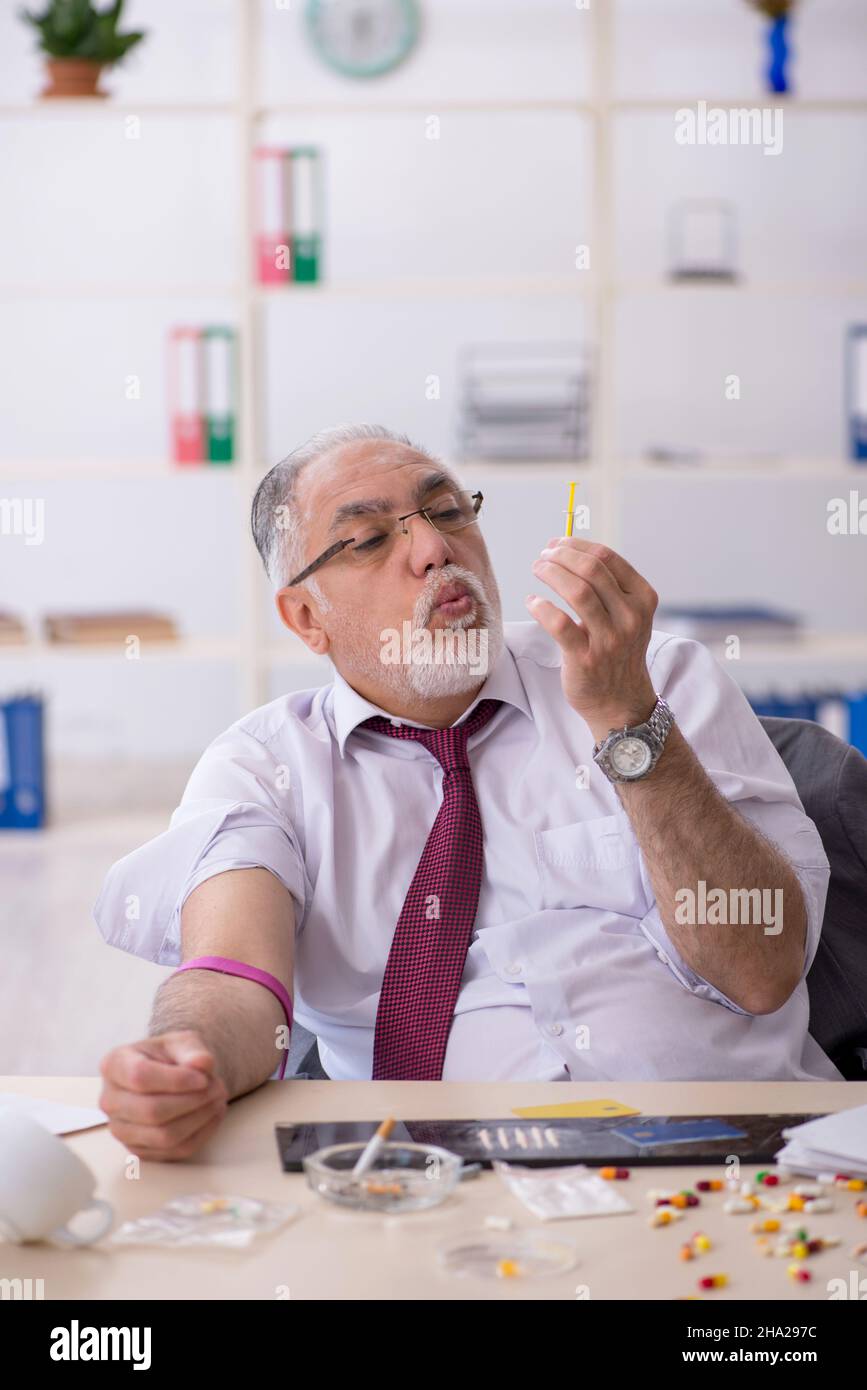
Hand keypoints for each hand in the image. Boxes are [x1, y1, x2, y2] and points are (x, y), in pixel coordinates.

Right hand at [99, 1031, 228, 1161]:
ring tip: (218, 1100)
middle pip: (151, 1111)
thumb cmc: (170, 1056)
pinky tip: (213, 1115)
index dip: (176, 1080)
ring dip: (199, 1119)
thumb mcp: (182, 1042)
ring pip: (163, 1136)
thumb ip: (192, 1050)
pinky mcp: (138, 1150)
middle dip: (193, 1101)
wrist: (168, 1075)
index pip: (140, 1077)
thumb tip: (203, 1063)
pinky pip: (174, 1151)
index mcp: (114, 1065)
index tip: (204, 1077)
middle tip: (218, 1088)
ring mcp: (120, 1129)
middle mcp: (109, 1100)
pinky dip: (201, 1135)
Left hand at [526, 537, 658, 740]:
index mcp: (642, 599)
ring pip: (577, 591)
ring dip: (551, 573)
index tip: (557, 543)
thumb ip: (608, 586)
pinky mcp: (586, 658)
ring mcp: (609, 639)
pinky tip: (532, 601)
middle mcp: (630, 617)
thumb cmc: (617, 653)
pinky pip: (558, 623)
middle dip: (561, 556)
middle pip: (591, 569)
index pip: (607, 558)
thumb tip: (567, 549)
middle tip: (543, 556)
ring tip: (537, 569)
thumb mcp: (627, 616)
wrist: (621, 702)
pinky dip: (541, 606)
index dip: (577, 545)